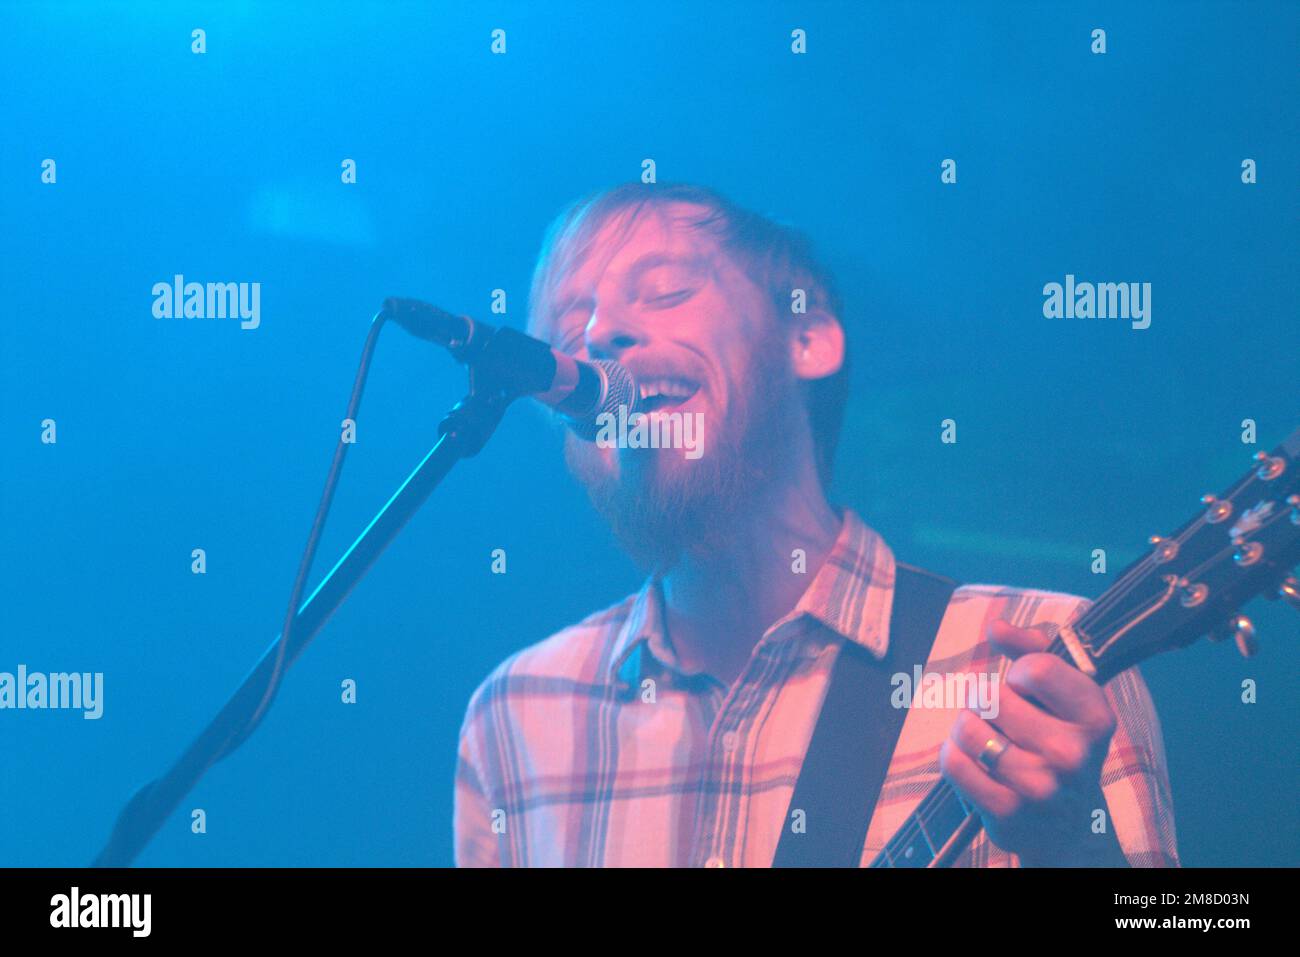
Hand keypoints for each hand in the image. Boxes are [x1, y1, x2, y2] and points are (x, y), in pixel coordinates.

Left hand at [938, 620, 1122, 865]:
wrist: (1067, 826)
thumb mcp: (1063, 694)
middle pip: (991, 696)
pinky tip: (975, 764)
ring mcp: (1040, 786)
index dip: (1018, 673)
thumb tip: (997, 627)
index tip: (1024, 689)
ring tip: (988, 740)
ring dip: (967, 728)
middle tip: (1001, 719)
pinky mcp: (1008, 812)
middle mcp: (1072, 754)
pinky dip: (954, 756)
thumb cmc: (1058, 742)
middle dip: (984, 700)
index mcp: (1094, 717)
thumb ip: (1032, 649)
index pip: (1035, 667)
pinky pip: (953, 762)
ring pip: (967, 726)